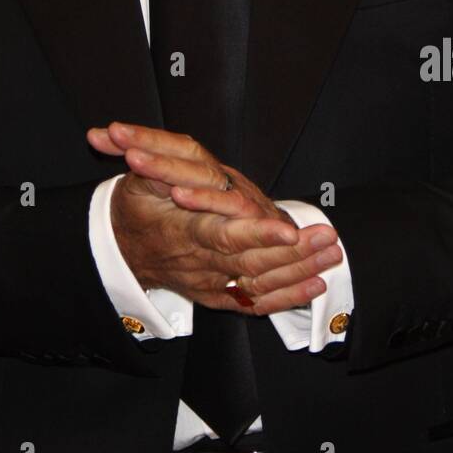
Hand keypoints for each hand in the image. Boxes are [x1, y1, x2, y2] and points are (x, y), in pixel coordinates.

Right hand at [87, 121, 342, 315]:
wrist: (121, 250)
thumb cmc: (134, 208)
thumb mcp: (137, 179)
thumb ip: (156, 164)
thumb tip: (143, 150)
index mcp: (182, 228)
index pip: (222, 233)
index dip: (256, 233)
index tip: (287, 229)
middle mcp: (199, 259)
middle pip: (251, 262)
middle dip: (293, 253)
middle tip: (326, 238)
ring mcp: (209, 281)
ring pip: (258, 282)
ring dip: (298, 271)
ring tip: (330, 254)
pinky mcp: (216, 295)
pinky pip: (253, 302)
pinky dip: (285, 296)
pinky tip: (314, 284)